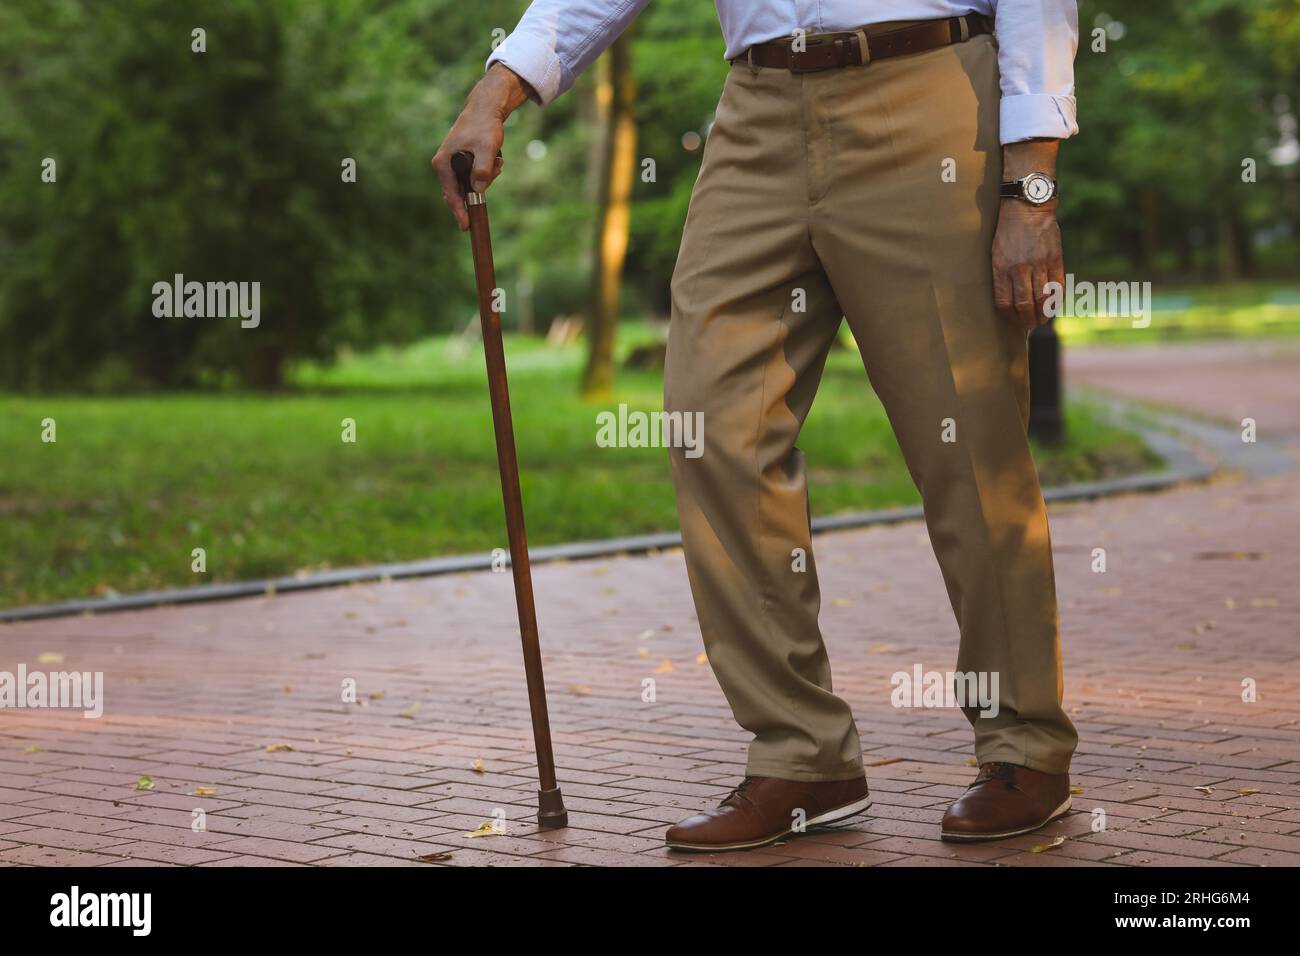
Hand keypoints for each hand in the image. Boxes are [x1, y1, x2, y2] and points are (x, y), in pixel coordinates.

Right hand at [432, 64, 530, 230]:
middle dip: (481, 187)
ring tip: (497, 160)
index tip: (466, 227)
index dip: (459, 212)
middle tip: (495, 170)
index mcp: (443, 163)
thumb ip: (482, 170)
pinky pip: (476, 176)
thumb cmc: (484, 126)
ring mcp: (453, 164)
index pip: (450, 195)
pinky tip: (495, 158)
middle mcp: (444, 165)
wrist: (486, 108)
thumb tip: (478, 190)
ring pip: (471, 184)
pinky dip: (488, 171)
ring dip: (487, 177)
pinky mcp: (463, 162)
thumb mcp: (486, 149)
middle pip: (461, 192)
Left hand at [992, 200, 1063, 329]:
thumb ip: (1002, 275)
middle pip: (1025, 305)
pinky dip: (1056, 300)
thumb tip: (1009, 300)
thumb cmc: (1008, 232)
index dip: (1009, 317)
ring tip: (1041, 320)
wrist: (1027, 207)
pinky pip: (1058, 286)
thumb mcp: (996, 253)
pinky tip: (1054, 306)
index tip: (1012, 322)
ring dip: (1042, 314)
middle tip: (1029, 326)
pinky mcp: (1055, 258)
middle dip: (1027, 320)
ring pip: (1042, 298)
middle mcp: (1020, 268)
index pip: (1004, 303)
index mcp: (1001, 268)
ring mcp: (1039, 264)